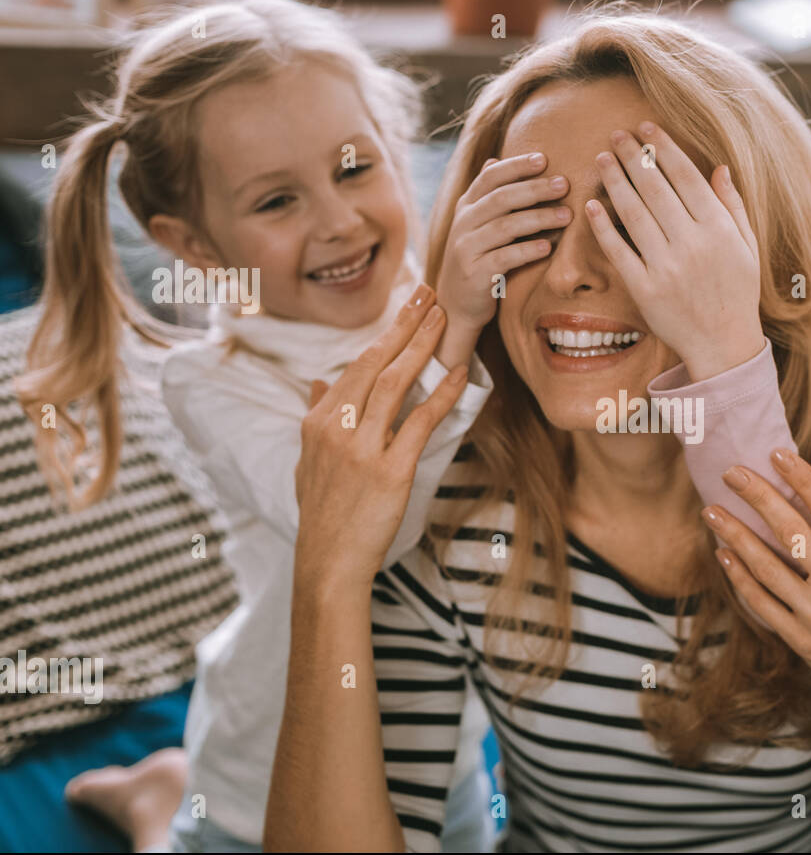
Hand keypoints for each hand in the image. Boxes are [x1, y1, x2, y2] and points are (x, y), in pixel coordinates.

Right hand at [294, 284, 468, 585]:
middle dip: (405, 325)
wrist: (328, 561)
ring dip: (423, 346)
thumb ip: (316, 417)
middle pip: (374, 363)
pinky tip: (459, 374)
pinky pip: (419, 422)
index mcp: (318, 421)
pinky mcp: (388, 472)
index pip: (356, 366)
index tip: (409, 308)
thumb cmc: (324, 512)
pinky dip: (442, 395)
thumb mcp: (308, 460)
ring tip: (445, 318)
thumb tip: (319, 382)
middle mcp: (336, 428)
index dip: (386, 334)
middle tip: (430, 293)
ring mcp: (360, 449)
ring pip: (395, 383)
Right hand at [435, 152, 571, 364]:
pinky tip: (548, 247)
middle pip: (501, 198)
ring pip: (505, 226)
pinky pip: (504, 258)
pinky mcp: (475, 274)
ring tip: (566, 214)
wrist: (455, 305)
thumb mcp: (476, 225)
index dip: (516, 166)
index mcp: (466, 207)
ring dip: (538, 218)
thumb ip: (487, 197)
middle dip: (535, 189)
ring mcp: (466, 249)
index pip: (490, 177)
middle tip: (564, 184)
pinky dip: (527, 251)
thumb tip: (494, 159)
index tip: (544, 158)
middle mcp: (463, 224)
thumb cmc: (476, 259)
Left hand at [586, 121, 763, 380]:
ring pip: (633, 213)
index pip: (686, 177)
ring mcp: (666, 267)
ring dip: (614, 181)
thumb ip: (733, 206)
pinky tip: (591, 205)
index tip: (646, 127)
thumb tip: (719, 167)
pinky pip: (619, 251)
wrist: (723, 345)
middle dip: (633, 156)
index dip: (663, 148)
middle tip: (616, 135)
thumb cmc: (737, 293)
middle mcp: (692, 244)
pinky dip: (603, 227)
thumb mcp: (747, 247)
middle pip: (655, 188)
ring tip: (601, 159)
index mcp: (718, 229)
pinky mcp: (644, 289)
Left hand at [704, 449, 810, 728]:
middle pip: (793, 534)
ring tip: (712, 511)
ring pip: (768, 568)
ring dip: (736, 536)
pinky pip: (762, 604)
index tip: (776, 455)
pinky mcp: (801, 640)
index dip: (802, 480)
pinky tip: (724, 554)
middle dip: (759, 498)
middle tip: (732, 473)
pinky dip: (740, 578)